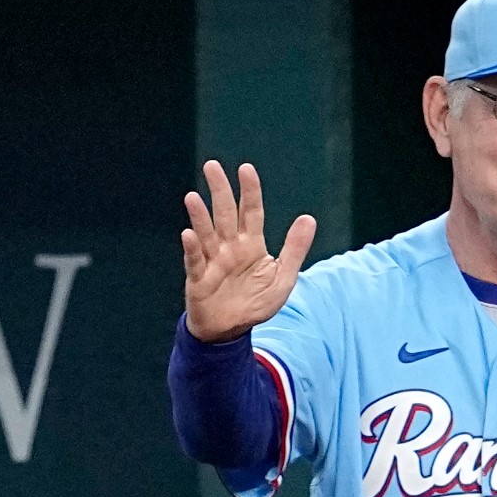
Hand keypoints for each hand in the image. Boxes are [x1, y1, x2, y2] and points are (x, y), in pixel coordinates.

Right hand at [181, 160, 317, 343]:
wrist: (232, 330)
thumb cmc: (256, 302)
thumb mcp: (283, 277)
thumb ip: (295, 248)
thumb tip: (309, 218)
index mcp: (251, 245)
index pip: (251, 212)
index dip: (250, 191)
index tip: (246, 169)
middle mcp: (230, 248)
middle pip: (225, 214)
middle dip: (220, 191)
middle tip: (212, 166)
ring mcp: (213, 261)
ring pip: (207, 234)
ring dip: (200, 216)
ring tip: (193, 197)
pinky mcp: (199, 279)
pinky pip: (196, 261)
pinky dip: (193, 248)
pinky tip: (188, 234)